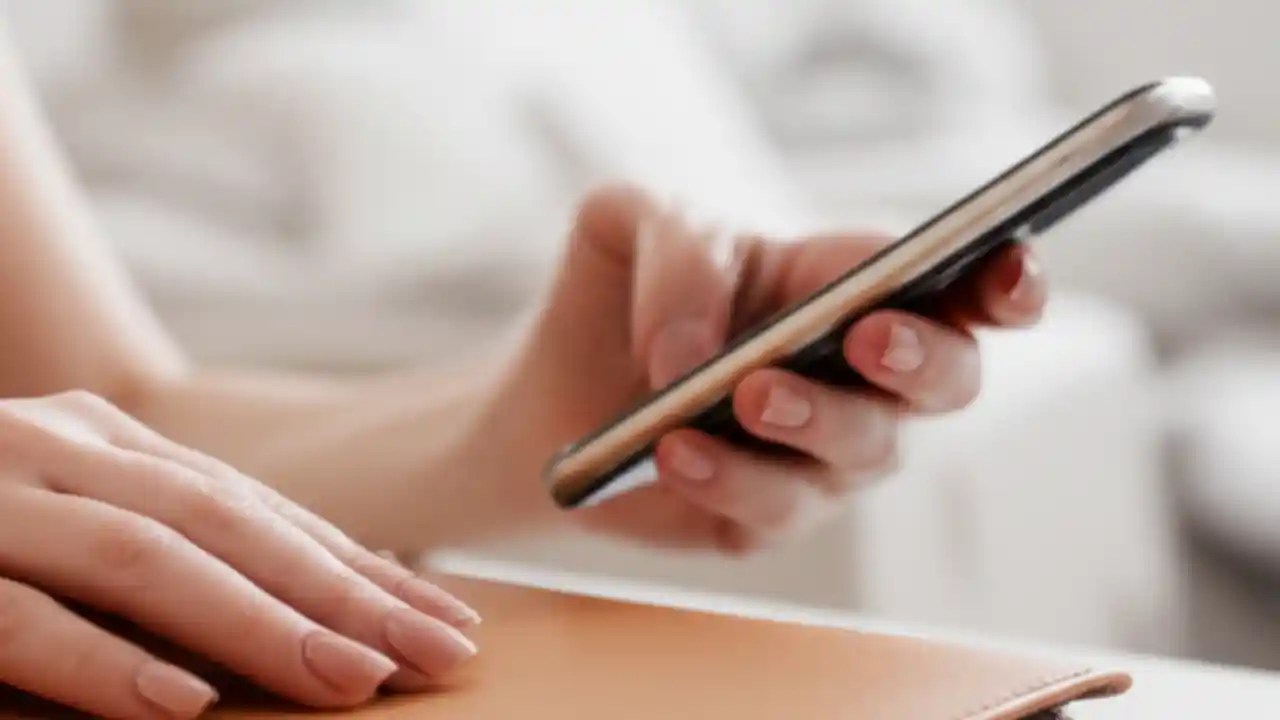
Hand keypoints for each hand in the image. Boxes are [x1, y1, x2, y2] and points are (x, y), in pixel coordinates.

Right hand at [0, 391, 479, 718]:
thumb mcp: (62, 526)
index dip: (353, 563)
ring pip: (142, 558)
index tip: (439, 615)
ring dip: (256, 622)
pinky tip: (179, 703)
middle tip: (437, 650)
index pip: (256, 508)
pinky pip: (11, 620)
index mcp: (100, 445)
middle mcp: (53, 452)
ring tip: (349, 679)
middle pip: (227, 524)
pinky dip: (96, 663)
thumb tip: (285, 613)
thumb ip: (154, 547)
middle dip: (340, 592)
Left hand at [492, 186, 1046, 552]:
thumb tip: (698, 353)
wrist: (551, 387)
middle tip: (865, 339)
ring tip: (743, 394)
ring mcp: (820, 456)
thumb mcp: (634, 222)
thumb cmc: (622, 291)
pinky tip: (674, 450)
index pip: (962, 286)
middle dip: (919, 358)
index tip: (1007, 269)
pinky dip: (726, 478)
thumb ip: (679, 249)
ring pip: (863, 452)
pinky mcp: (763, 518)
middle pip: (947, 378)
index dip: (1008, 283)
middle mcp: (860, 378)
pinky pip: (772, 510)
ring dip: (812, 420)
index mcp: (854, 287)